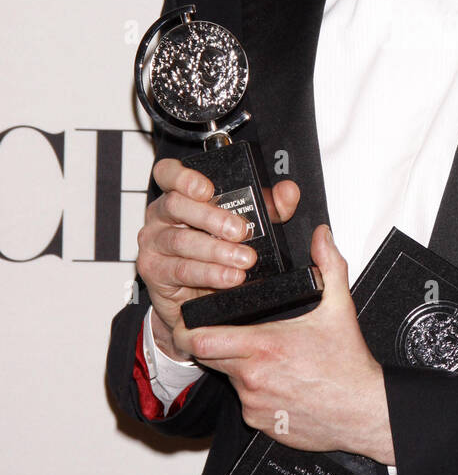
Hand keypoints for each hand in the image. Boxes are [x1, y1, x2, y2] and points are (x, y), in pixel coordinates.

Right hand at [135, 158, 300, 361]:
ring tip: (243, 259)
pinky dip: (209, 273)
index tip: (207, 189)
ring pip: (180, 240)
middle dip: (211, 216)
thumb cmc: (219, 253)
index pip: (168, 173)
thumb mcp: (249, 225)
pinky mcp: (154, 272)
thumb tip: (287, 192)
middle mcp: (162, 216)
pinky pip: (180, 269)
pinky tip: (229, 277)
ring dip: (216, 250)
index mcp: (180, 196)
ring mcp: (154, 244)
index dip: (183, 177)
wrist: (200, 300)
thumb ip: (269, 207)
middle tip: (241, 231)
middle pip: (176, 205)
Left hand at [173, 225, 394, 464]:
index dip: (188, 330)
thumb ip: (328, 265)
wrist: (364, 411)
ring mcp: (254, 405)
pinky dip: (255, 393)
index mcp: (263, 347)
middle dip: (212, 344)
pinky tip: (279, 383)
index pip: (201, 340)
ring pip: (229, 380)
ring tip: (268, 359)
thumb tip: (322, 236)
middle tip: (229, 334)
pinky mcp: (260, 423)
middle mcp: (252, 378)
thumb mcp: (340, 308)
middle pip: (208, 358)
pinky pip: (247, 405)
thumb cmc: (349, 365)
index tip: (189, 322)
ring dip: (238, 369)